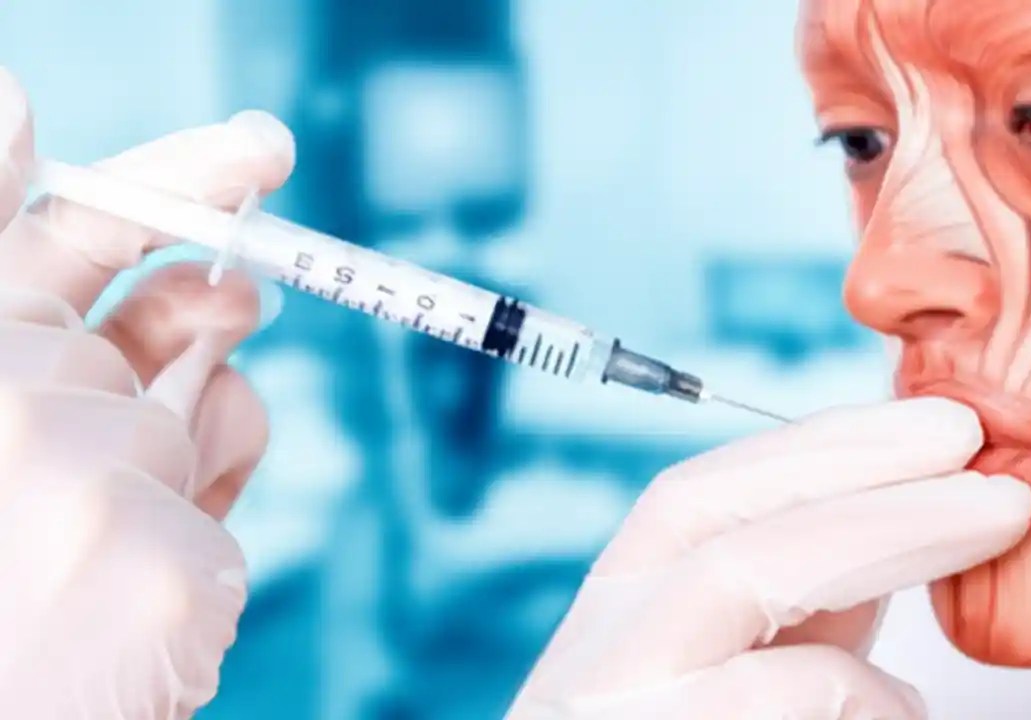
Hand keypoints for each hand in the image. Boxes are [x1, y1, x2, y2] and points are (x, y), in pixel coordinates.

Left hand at [0, 69, 293, 717]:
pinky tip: (196, 496)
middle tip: (262, 279)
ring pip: (210, 366)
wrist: (56, 699)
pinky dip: (226, 454)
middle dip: (217, 278)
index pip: (80, 223)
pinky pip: (228, 442)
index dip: (173, 179)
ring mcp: (113, 446)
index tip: (263, 155)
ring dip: (215, 382)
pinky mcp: (170, 504)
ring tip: (184, 446)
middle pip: (159, 288)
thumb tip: (6, 83)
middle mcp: (46, 381)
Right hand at [506, 397, 1030, 718]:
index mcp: (621, 614)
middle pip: (715, 521)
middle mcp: (597, 652)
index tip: (927, 424)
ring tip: (993, 519)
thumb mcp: (754, 668)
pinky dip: (865, 690)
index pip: (698, 498)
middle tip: (976, 442)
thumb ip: (809, 607)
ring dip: (881, 532)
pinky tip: (907, 706)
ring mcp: (614, 705)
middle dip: (856, 465)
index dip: (814, 443)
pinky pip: (781, 696)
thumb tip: (916, 515)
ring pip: (738, 580)